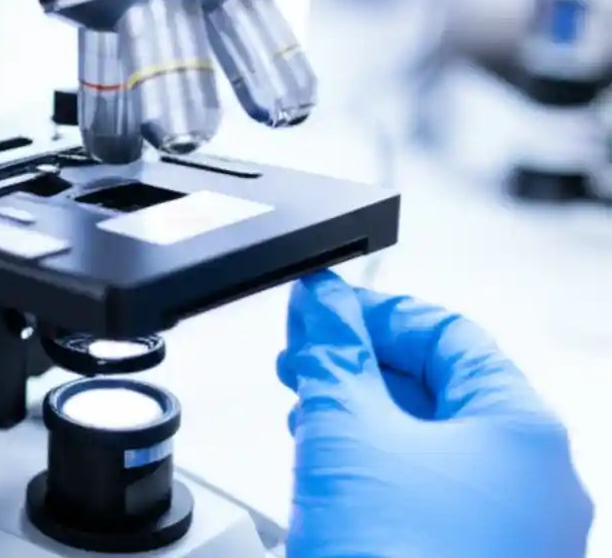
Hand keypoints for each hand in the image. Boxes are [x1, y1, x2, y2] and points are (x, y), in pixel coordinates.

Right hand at [277, 272, 591, 557]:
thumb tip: (320, 301)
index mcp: (524, 430)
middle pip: (443, 388)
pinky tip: (331, 480)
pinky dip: (379, 474)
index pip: (448, 332)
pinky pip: (432, 499)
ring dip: (362, 420)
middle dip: (360, 368)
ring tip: (305, 417)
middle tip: (299, 361)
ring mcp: (513, 534)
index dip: (373, 314)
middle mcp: (535, 481)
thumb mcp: (346, 434)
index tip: (317, 311)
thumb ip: (330, 355)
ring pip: (434, 447)